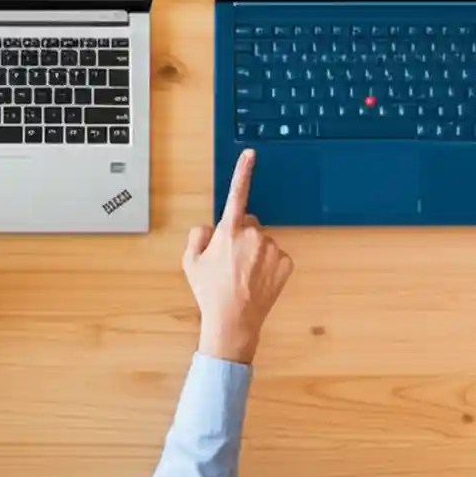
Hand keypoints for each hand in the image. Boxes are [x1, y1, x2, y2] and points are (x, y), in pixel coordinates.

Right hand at [183, 149, 293, 364]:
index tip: (250, 155)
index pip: (236, 194)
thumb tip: (210, 228)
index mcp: (228, 231)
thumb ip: (197, 236)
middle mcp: (253, 235)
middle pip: (248, 224)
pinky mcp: (286, 264)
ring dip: (254, 252)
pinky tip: (256, 280)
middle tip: (229, 261)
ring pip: (262, 241)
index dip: (242, 172)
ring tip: (242, 276)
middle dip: (240, 235)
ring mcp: (272, 250)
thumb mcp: (190, 262)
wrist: (233, 322)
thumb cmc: (209, 292)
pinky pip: (276, 257)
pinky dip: (268, 266)